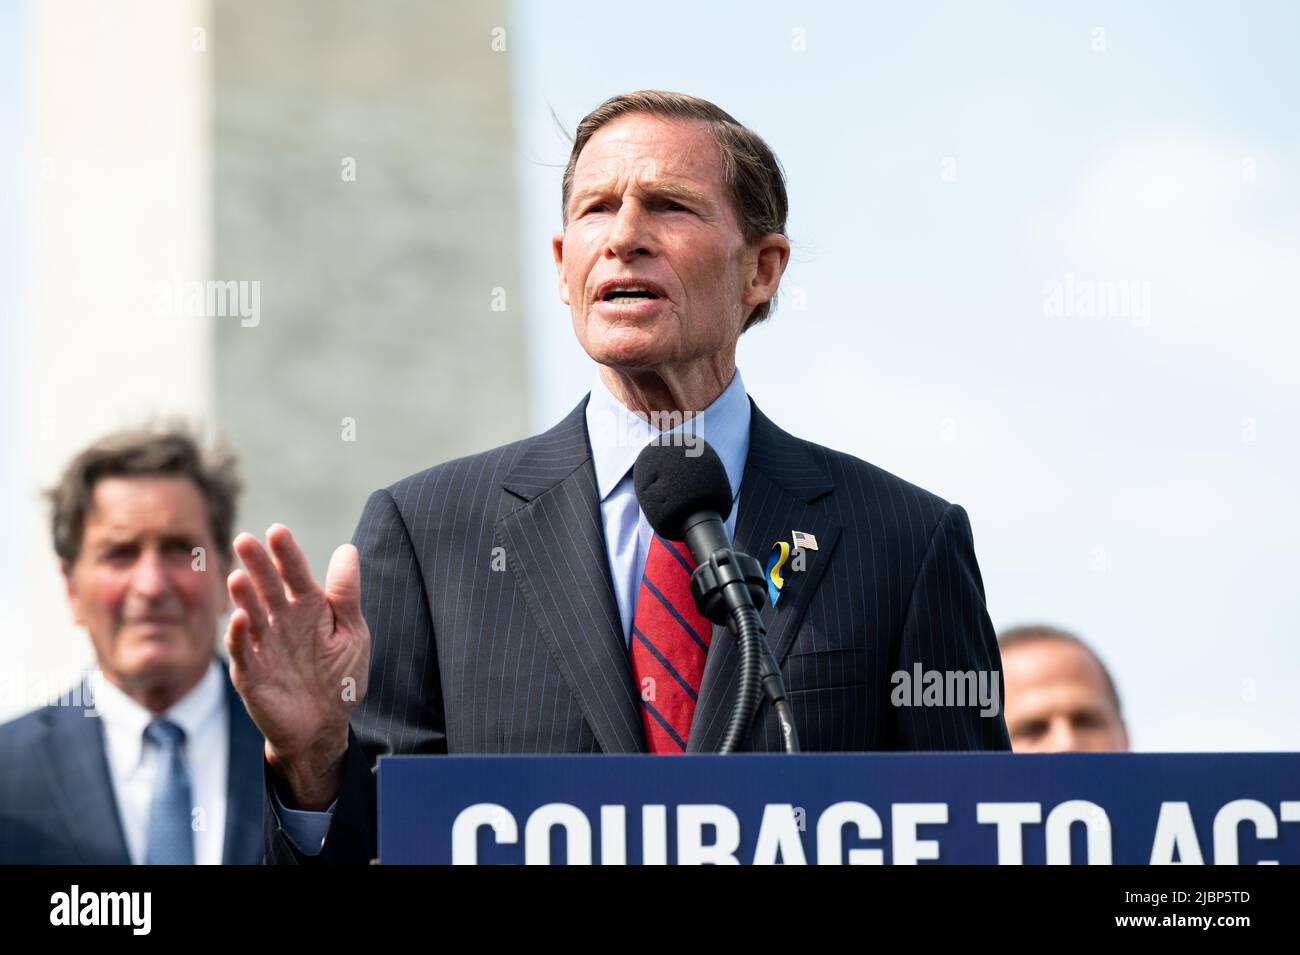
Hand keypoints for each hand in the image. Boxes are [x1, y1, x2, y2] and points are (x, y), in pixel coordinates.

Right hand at [225, 524, 369, 808]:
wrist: (324, 725)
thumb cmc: (339, 677)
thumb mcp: (351, 634)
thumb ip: (346, 595)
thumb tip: (347, 549)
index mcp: (309, 608)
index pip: (296, 574)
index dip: (287, 554)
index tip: (277, 531)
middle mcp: (282, 621)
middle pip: (267, 587)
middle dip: (257, 565)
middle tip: (245, 541)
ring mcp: (264, 645)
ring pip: (250, 614)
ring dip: (243, 597)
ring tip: (238, 577)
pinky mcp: (251, 672)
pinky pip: (243, 651)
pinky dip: (239, 636)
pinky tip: (240, 619)